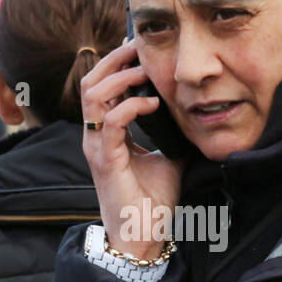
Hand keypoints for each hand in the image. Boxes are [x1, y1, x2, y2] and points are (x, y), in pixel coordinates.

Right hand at [80, 40, 183, 260]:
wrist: (144, 234)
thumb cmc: (152, 199)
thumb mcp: (167, 156)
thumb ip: (170, 132)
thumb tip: (191, 112)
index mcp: (106, 132)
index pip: (102, 85)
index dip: (118, 63)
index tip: (141, 48)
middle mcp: (96, 136)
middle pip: (90, 81)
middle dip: (115, 59)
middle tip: (140, 47)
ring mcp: (97, 147)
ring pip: (93, 95)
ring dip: (120, 77)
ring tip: (145, 72)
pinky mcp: (105, 160)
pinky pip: (111, 121)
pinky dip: (131, 105)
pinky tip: (153, 103)